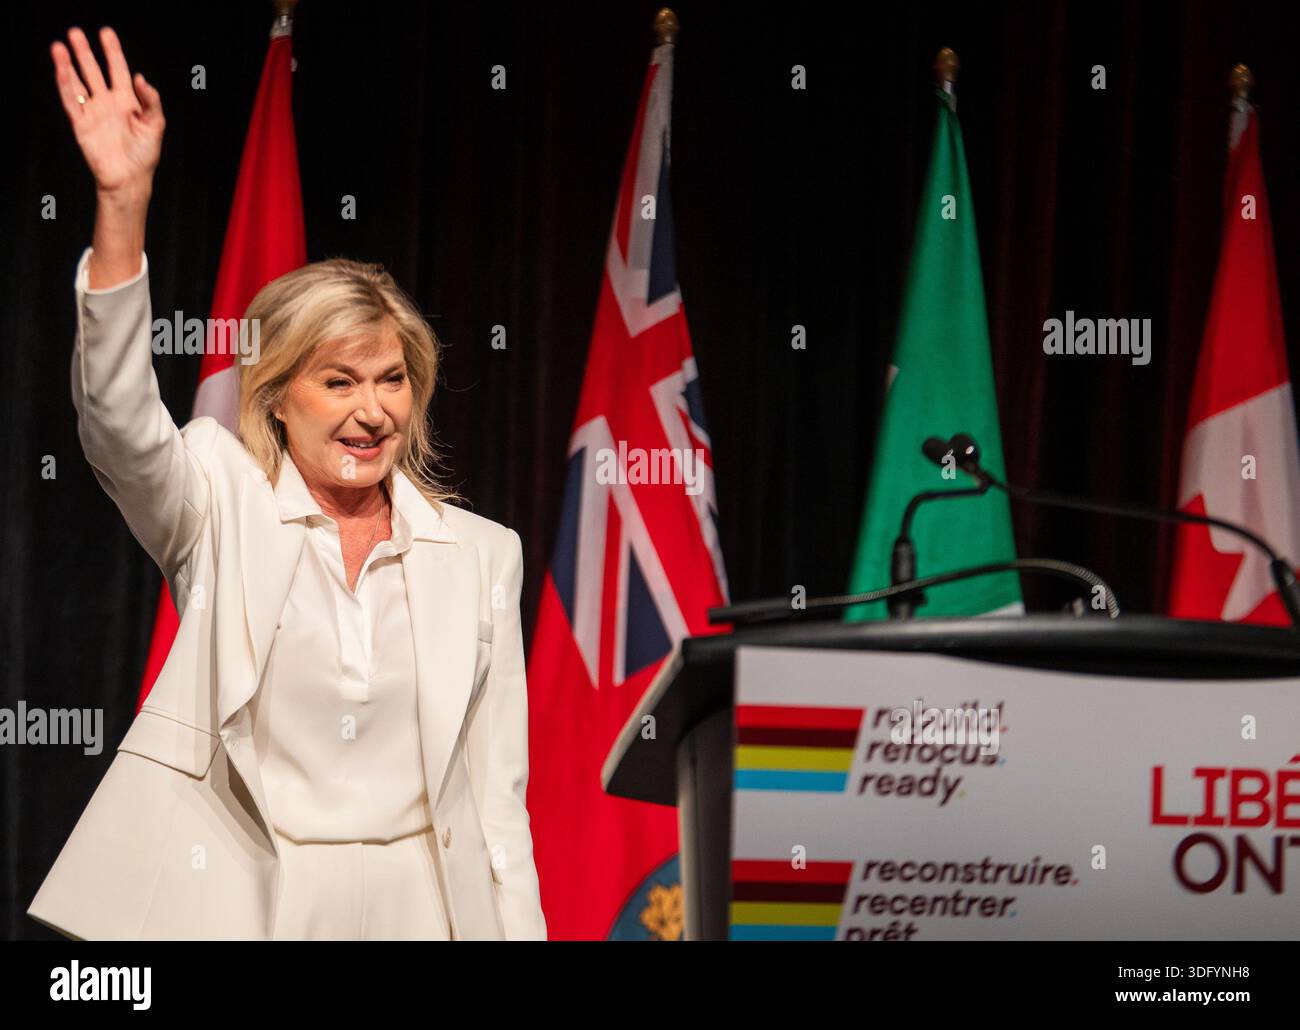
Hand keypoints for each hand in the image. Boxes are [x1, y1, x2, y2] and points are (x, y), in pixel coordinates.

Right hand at [51, 27, 163, 200]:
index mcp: (127, 101)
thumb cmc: (145, 155)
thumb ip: (151, 101)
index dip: (112, 51)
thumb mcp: (156, 125)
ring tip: (60, 46)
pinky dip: (65, 85)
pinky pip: (71, 101)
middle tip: (76, 32)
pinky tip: (61, 69)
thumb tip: (141, 78)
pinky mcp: (81, 124)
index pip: (118, 69)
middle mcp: (108, 103)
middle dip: (85, 52)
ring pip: (78, 83)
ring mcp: (93, 112)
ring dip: (68, 65)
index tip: (106, 33)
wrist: (129, 179)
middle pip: (93, 71)